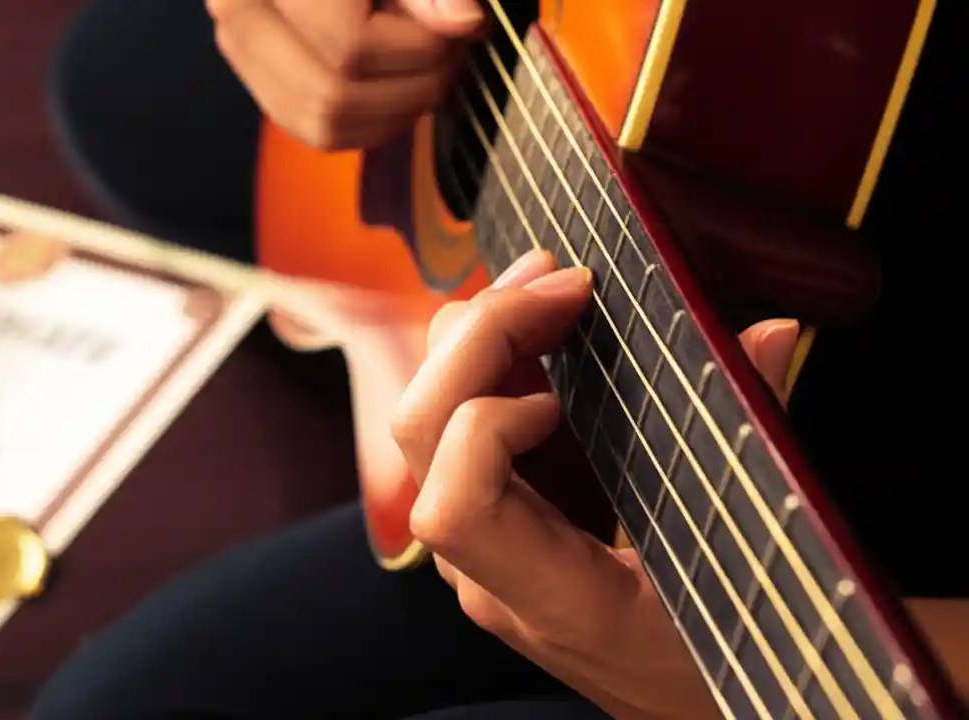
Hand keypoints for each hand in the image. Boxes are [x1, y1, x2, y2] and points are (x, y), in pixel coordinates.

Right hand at [206, 0, 483, 149]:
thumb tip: (463, 21)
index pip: (349, 45)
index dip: (419, 47)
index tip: (462, 25)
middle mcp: (239, 13)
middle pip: (333, 94)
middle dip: (411, 86)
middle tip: (450, 54)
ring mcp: (241, 50)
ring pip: (324, 123)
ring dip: (395, 111)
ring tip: (430, 70)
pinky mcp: (259, 77)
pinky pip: (315, 130)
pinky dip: (370, 123)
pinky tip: (400, 91)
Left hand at [390, 248, 801, 719]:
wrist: (690, 711)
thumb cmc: (726, 660)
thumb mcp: (750, 564)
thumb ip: (756, 451)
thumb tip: (766, 336)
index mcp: (553, 598)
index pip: (455, 508)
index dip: (487, 427)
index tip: (559, 392)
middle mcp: (491, 575)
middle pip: (422, 439)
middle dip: (479, 338)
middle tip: (559, 280)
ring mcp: (481, 552)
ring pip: (425, 427)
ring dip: (476, 341)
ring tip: (545, 288)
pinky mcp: (491, 530)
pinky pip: (453, 436)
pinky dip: (487, 369)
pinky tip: (538, 334)